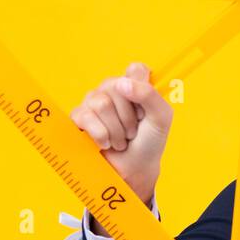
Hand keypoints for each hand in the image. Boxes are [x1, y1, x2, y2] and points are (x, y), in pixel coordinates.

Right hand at [69, 61, 173, 204]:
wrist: (135, 169)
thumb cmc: (149, 142)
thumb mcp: (161, 118)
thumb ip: (149, 95)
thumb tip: (122, 83)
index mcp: (133, 83)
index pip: (135, 69)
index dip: (142, 91)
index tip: (146, 111)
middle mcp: (111, 88)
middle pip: (117, 87)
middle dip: (129, 118)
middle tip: (133, 131)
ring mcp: (93, 101)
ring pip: (101, 104)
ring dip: (116, 130)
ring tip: (120, 140)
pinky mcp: (78, 117)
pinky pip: (85, 117)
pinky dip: (101, 136)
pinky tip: (105, 143)